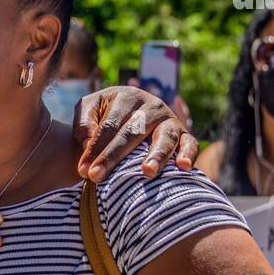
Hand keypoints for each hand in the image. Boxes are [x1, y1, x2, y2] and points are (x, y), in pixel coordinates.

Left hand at [74, 85, 197, 181]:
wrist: (131, 111)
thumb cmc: (105, 114)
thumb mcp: (89, 110)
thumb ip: (83, 124)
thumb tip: (87, 143)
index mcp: (127, 97)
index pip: (109, 125)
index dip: (95, 148)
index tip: (83, 170)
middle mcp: (151, 105)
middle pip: (132, 133)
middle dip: (113, 156)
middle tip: (97, 177)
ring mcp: (170, 119)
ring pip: (164, 137)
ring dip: (157, 155)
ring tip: (147, 172)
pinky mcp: (185, 133)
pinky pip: (190, 143)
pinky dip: (189, 153)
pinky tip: (183, 166)